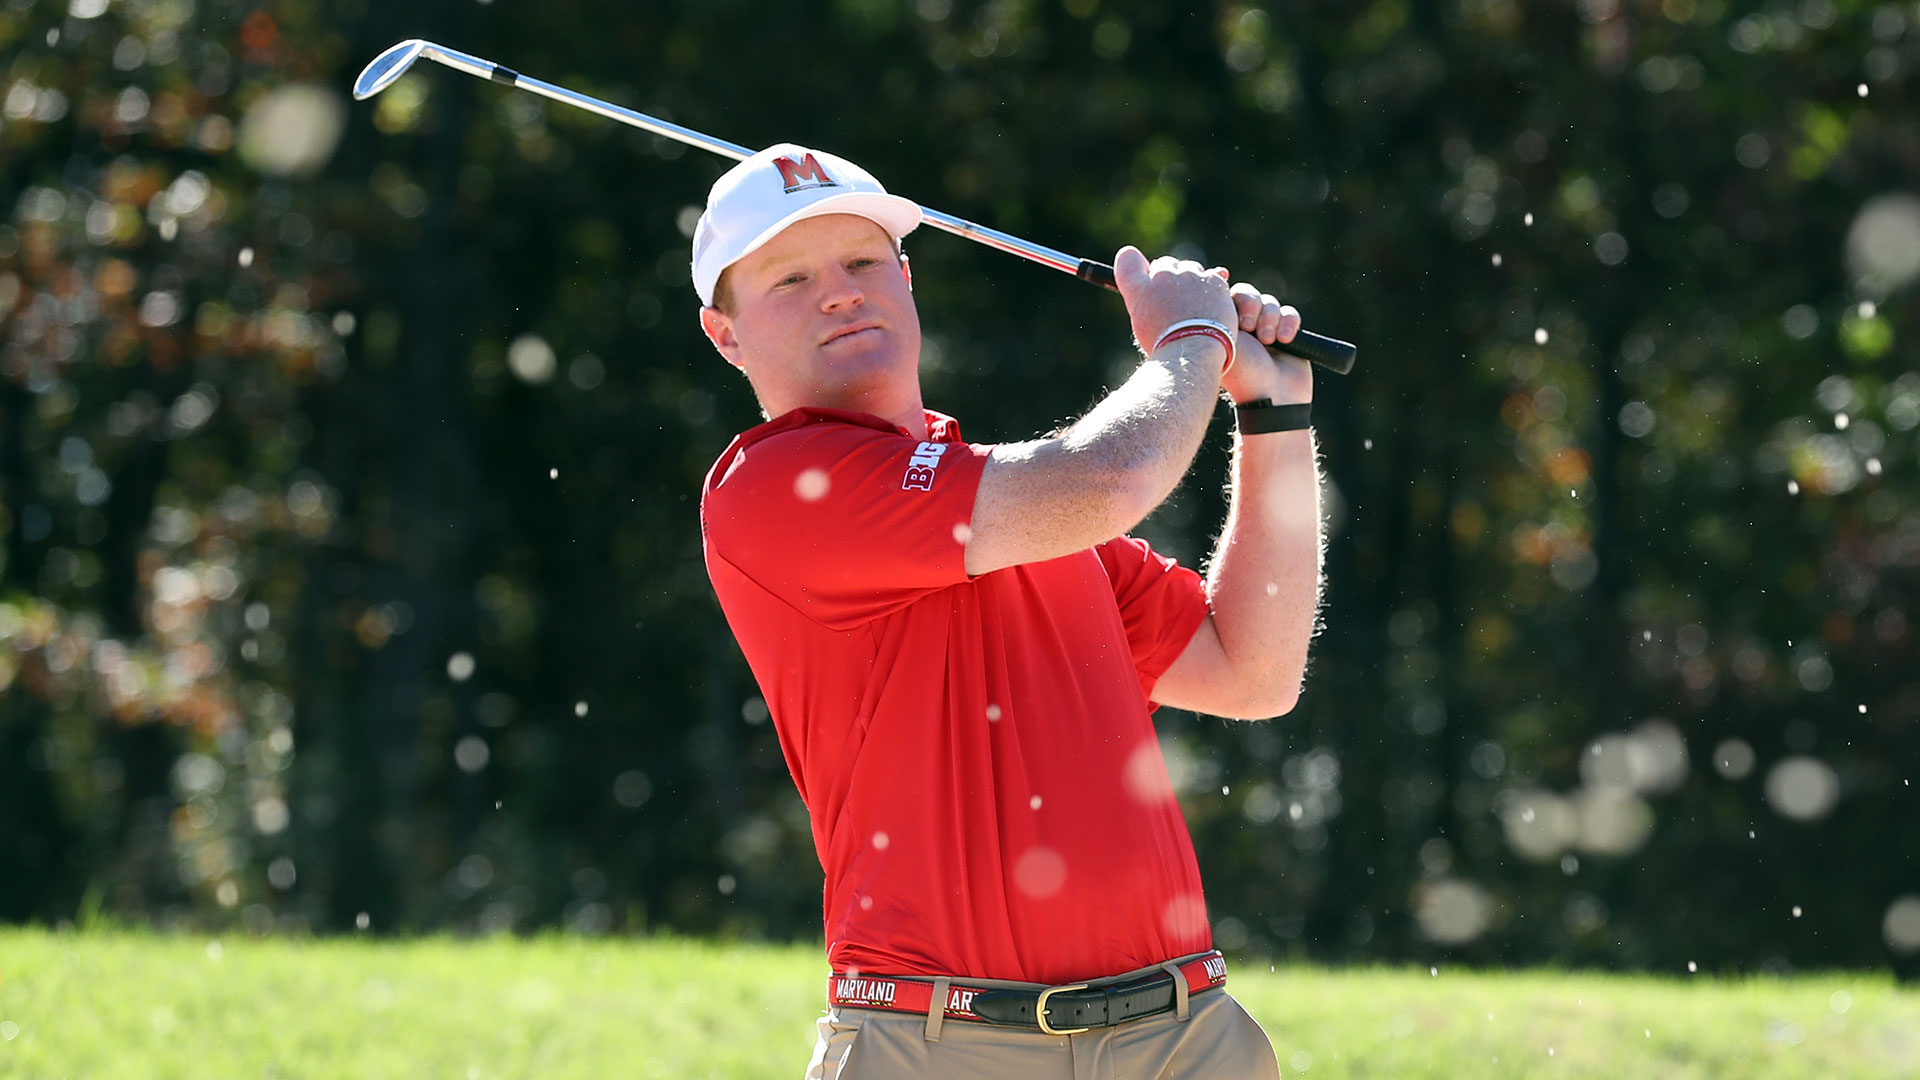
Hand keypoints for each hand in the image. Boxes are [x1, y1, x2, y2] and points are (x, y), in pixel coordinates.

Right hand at [1112, 246, 1237, 359]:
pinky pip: (1213, 276)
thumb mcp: (1141, 321)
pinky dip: (1212, 288)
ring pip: (1190, 269)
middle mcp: (1161, 275)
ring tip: (1195, 309)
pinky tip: (1211, 306)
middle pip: (1166, 265)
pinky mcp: (1212, 280)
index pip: (1128, 259)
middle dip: (1171, 278)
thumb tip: (1137, 268)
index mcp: (1138, 288)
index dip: (1140, 268)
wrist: (1194, 351)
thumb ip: (1140, 293)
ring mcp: (1189, 275)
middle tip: (1177, 303)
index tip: (1149, 279)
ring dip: (1193, 282)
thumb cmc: (1165, 342)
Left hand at [1221, 283, 1311, 404]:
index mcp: (1222, 325)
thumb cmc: (1240, 371)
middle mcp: (1243, 325)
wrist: (1270, 396)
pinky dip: (1289, 324)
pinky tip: (1284, 341)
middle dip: (1252, 309)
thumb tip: (1218, 277)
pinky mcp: (1288, 332)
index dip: (1237, 301)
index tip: (1238, 321)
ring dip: (1270, 320)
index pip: (1229, 294)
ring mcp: (1266, 329)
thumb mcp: (1223, 337)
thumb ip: (1219, 309)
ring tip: (1268, 341)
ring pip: (1270, 302)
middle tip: (1249, 329)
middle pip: (1250, 294)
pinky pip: (1290, 313)